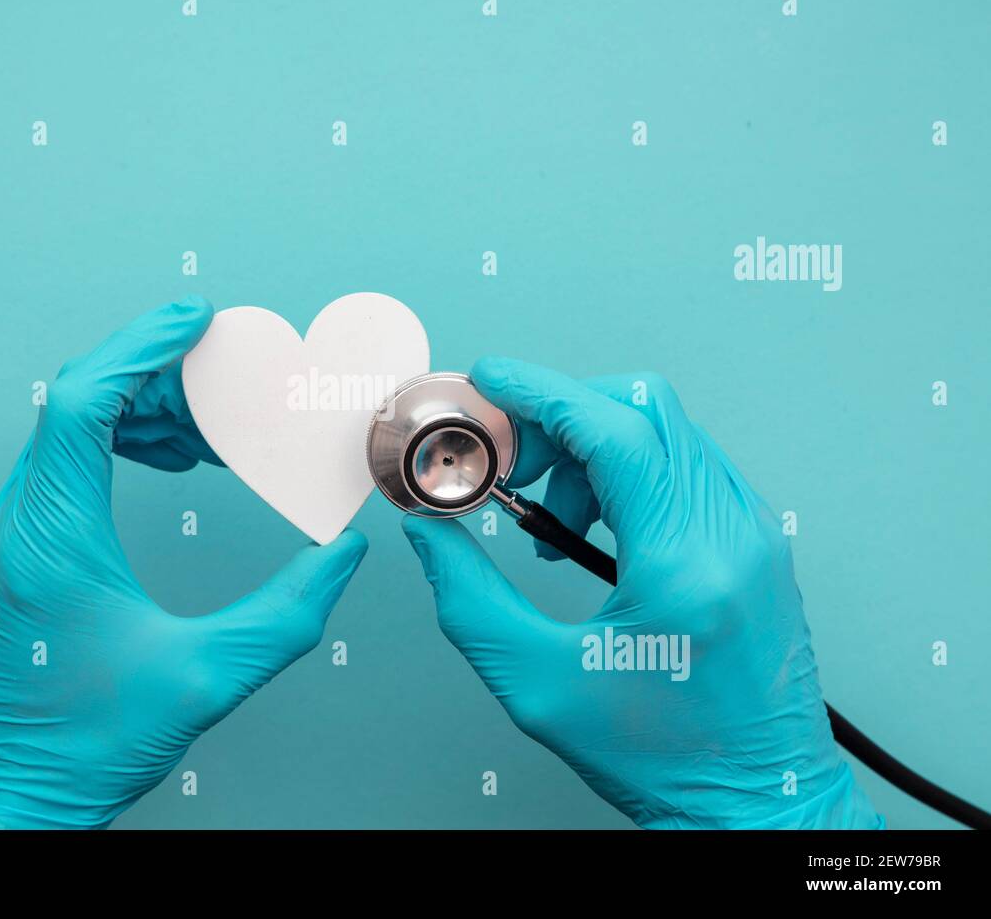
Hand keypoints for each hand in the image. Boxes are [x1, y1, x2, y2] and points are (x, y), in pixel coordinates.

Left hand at [0, 296, 367, 828]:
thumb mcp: (205, 679)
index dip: (140, 345)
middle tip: (226, 382)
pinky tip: (171, 462)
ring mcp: (17, 536)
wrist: (10, 801)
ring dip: (140, 409)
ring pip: (72, 429)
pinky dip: (121, 443)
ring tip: (209, 428)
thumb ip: (287, 614)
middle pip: (80, 401)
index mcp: (54, 536)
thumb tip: (342, 554)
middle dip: (157, 375)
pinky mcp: (24, 553)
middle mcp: (23, 522)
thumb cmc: (84, 747)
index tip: (196, 321)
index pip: (83, 400)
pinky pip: (68, 464)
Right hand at [403, 357, 880, 828]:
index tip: (489, 381)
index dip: (541, 392)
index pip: (613, 429)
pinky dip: (625, 469)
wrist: (754, 802)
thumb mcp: (537, 685)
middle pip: (641, 409)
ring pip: (664, 430)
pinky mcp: (755, 540)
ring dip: (590, 446)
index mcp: (685, 564)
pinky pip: (683, 464)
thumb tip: (429, 529)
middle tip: (507, 464)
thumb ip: (468, 597)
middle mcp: (732, 533)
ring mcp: (753, 532)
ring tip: (548, 517)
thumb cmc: (663, 760)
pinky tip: (591, 525)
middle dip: (558, 416)